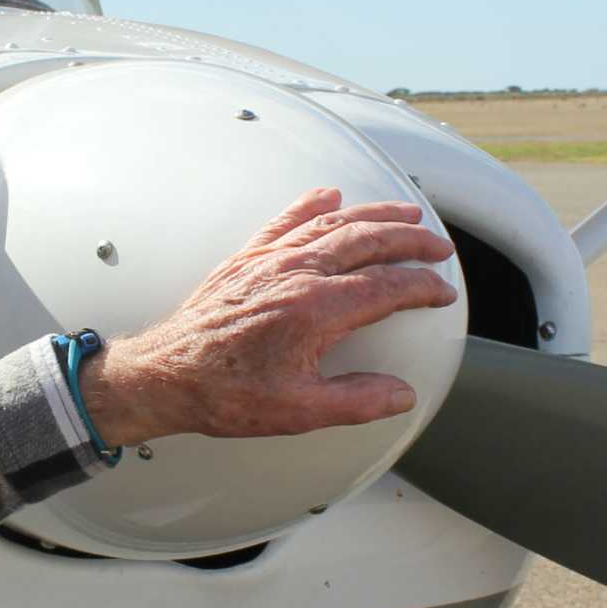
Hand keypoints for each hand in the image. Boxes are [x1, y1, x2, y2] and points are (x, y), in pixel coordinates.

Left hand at [77, 188, 458, 447]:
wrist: (165, 374)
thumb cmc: (224, 393)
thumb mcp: (299, 411)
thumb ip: (357, 401)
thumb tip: (400, 394)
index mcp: (316, 310)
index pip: (387, 286)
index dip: (422, 287)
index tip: (441, 291)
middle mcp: (296, 273)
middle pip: (369, 240)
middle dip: (411, 238)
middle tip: (438, 245)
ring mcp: (269, 260)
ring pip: (334, 223)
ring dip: (376, 214)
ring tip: (406, 212)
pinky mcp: (247, 258)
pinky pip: (286, 219)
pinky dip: (312, 204)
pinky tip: (330, 196)